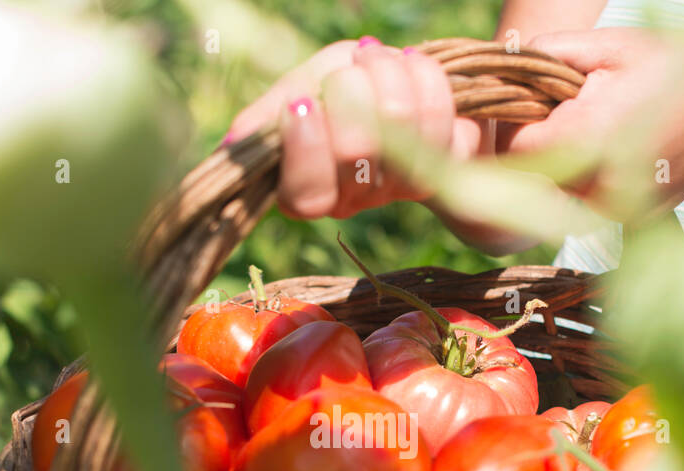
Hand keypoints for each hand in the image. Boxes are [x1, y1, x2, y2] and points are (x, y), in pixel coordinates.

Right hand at [224, 37, 482, 218]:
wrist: (404, 75)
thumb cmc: (342, 87)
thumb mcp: (299, 92)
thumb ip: (267, 116)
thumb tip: (232, 146)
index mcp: (312, 188)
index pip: (304, 196)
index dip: (305, 151)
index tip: (303, 103)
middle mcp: (360, 196)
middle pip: (354, 151)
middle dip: (350, 89)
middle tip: (352, 70)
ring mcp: (406, 183)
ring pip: (399, 123)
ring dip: (387, 73)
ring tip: (380, 60)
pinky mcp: (451, 161)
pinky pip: (441, 116)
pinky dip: (424, 76)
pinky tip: (413, 68)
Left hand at [501, 29, 683, 219]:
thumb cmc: (675, 67)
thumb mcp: (609, 45)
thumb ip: (547, 54)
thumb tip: (501, 68)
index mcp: (587, 141)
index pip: (514, 148)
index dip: (517, 121)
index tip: (541, 99)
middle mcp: (595, 187)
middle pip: (528, 177)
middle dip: (535, 144)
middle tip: (569, 112)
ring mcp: (612, 211)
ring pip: (551, 196)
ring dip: (556, 165)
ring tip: (595, 129)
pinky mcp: (624, 222)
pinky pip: (580, 205)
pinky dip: (582, 180)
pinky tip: (612, 151)